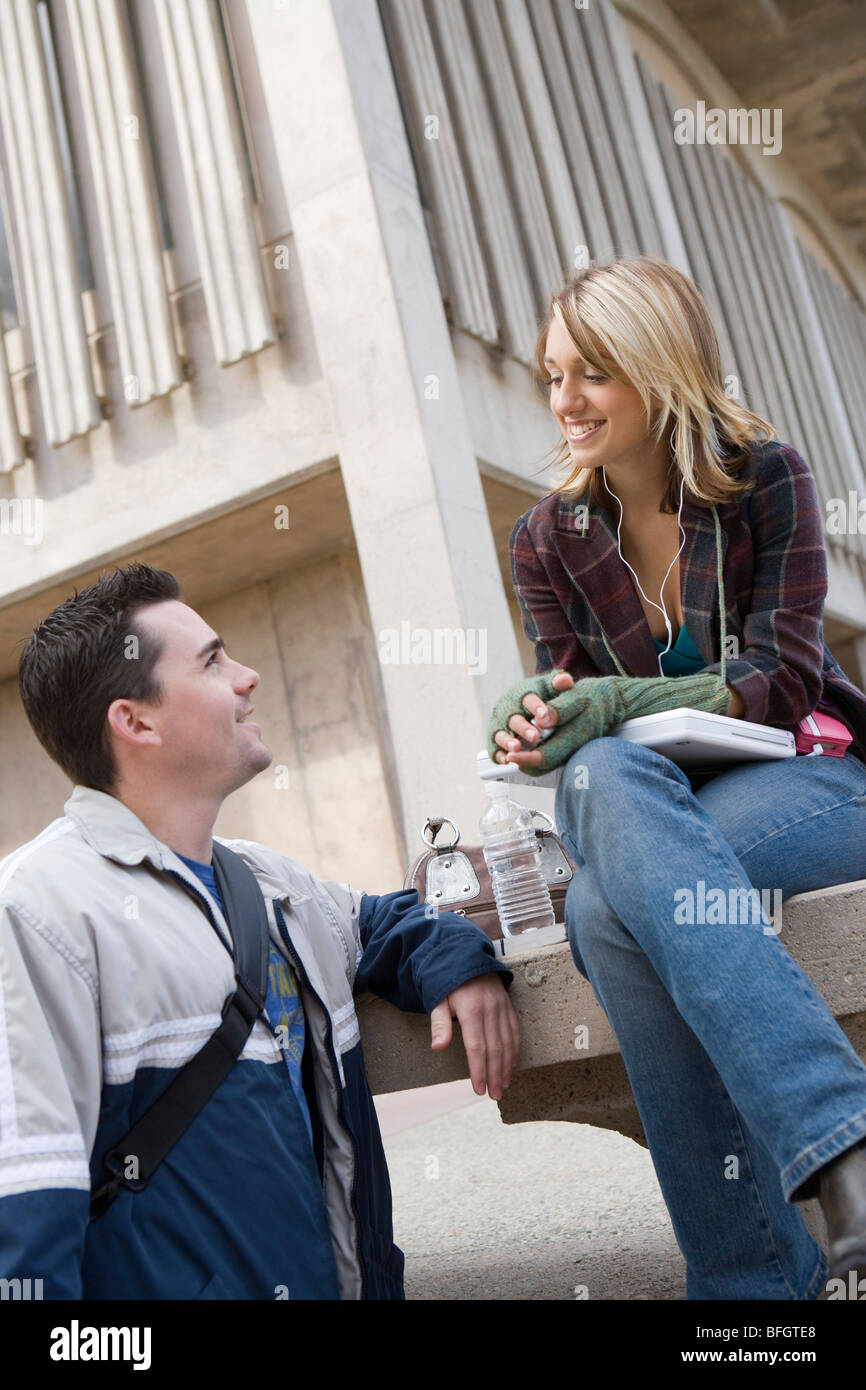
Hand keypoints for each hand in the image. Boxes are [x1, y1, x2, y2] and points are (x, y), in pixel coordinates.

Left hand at [429, 974, 519, 1099]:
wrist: (468, 958)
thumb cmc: (450, 984)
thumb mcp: (438, 1000)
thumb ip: (439, 1024)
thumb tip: (437, 1047)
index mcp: (471, 1011)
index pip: (476, 1047)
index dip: (478, 1070)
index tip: (478, 1089)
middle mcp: (490, 1010)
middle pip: (494, 1049)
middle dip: (495, 1075)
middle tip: (494, 1095)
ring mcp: (502, 1008)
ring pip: (507, 1042)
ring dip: (507, 1066)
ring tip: (504, 1085)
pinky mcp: (508, 1007)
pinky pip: (515, 1031)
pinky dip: (515, 1050)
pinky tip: (512, 1065)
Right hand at [491, 670, 574, 766]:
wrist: (531, 706)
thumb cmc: (543, 697)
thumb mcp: (552, 688)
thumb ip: (559, 683)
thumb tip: (564, 680)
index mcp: (522, 693)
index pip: (528, 698)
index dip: (536, 707)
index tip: (544, 716)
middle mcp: (508, 707)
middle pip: (512, 717)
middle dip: (522, 727)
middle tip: (534, 736)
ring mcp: (500, 723)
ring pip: (500, 732)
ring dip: (507, 741)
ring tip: (516, 748)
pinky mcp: (495, 738)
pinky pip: (493, 747)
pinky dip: (498, 754)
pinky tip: (506, 759)